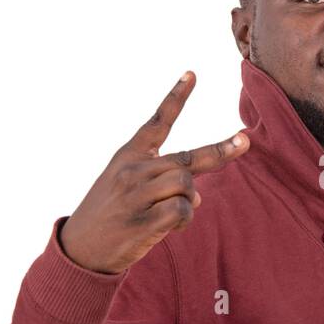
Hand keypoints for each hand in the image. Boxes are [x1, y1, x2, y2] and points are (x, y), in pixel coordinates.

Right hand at [59, 71, 249, 273]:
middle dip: (220, 152)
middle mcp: (132, 171)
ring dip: (190, 201)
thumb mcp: (124, 185)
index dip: (175, 98)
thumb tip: (197, 197)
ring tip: (175, 215)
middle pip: (188, 158)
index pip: (156, 123)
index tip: (192, 74)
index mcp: (128, 156)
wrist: (79, 248)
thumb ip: (163, 183)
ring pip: (186, 184)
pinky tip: (173, 226)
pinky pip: (182, 210)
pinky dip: (185, 218)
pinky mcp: (141, 220)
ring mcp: (135, 195)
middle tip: (244, 141)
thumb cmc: (108, 216)